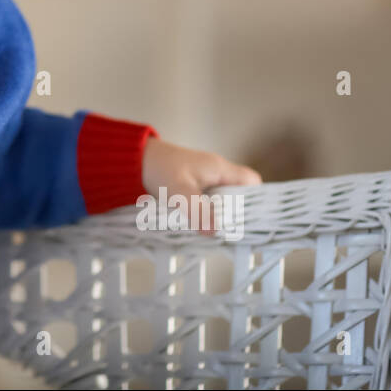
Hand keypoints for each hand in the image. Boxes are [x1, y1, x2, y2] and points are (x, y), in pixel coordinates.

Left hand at [141, 136, 261, 234]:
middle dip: (237, 211)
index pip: (251, 181)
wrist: (135, 159)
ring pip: (223, 198)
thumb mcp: (178, 191)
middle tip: (233, 232)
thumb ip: (197, 210)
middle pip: (239, 192)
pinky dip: (207, 211)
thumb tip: (215, 231)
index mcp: (219, 168)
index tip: (249, 219)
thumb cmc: (159, 168)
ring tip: (217, 232)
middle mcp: (216, 171)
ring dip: (219, 213)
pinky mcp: (193, 184)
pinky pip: (208, 199)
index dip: (255, 199)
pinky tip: (200, 224)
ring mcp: (204, 177)